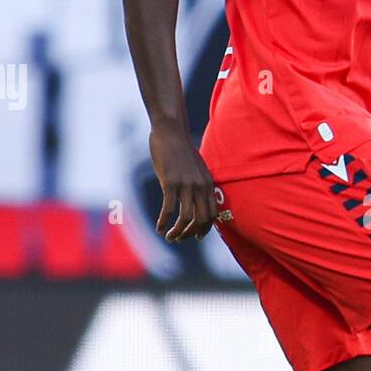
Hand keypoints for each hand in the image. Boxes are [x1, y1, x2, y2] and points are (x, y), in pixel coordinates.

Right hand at [149, 121, 217, 240]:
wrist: (171, 131)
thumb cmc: (181, 150)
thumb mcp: (196, 168)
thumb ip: (199, 184)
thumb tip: (195, 199)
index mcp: (208, 184)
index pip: (212, 214)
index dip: (204, 229)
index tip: (196, 237)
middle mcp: (200, 186)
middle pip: (201, 220)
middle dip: (190, 234)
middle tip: (179, 239)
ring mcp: (186, 185)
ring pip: (185, 218)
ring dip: (177, 232)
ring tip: (169, 237)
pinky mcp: (171, 182)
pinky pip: (169, 209)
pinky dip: (164, 222)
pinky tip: (159, 228)